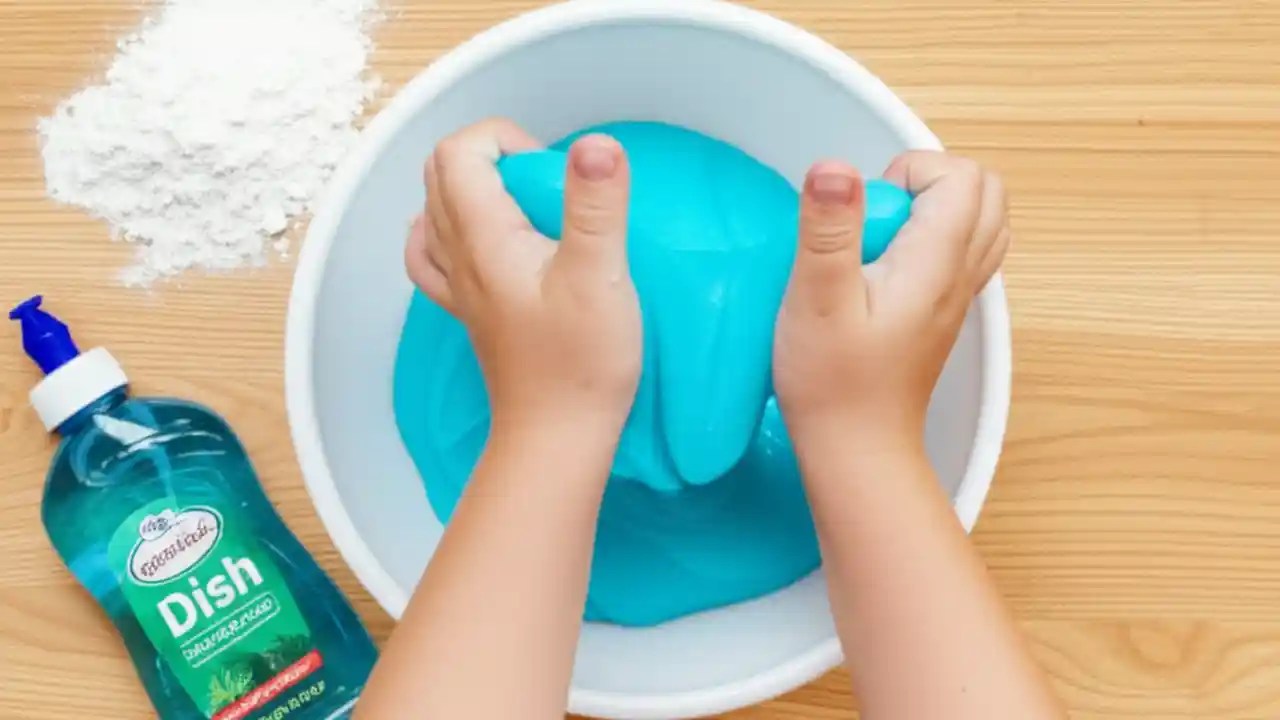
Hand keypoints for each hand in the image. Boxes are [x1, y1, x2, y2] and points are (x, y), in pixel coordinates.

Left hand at [406, 119, 642, 437]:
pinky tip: (472, 238)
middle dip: (492, 155)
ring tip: (521, 204)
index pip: (459, 152)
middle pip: (441, 173)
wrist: (557, 435)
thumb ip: (596, 205)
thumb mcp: (602, 275)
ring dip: (471, 188)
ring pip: (434, 210)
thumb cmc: (583, 361)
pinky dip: (445, 230)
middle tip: (545, 182)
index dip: (504, 138)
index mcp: (483, 238)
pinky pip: (431, 255)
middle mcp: (457, 257)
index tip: (551, 168)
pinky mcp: (468, 313)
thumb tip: (594, 144)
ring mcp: (456, 287)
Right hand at [773, 152, 1009, 450]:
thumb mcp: (816, 299)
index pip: (960, 176)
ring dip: (937, 209)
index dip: (908, 172)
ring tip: (882, 237)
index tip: (863, 211)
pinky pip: (965, 253)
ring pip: (982, 221)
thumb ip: (829, 229)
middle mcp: (961, 275)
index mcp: (936, 262)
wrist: (857, 450)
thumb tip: (835, 167)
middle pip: (985, 191)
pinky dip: (936, 239)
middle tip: (875, 217)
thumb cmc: (832, 382)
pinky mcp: (942, 316)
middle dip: (928, 182)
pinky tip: (887, 266)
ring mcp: (957, 297)